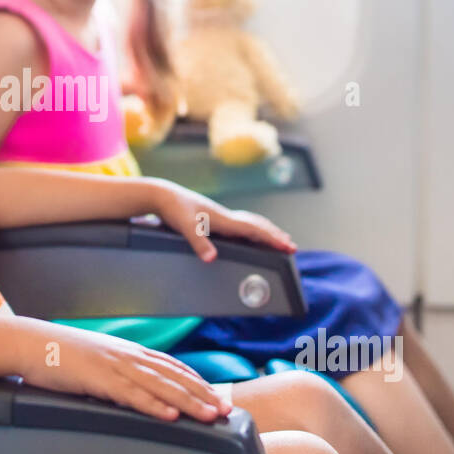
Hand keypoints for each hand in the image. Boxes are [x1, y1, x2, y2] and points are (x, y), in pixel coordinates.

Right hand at [13, 318, 232, 422]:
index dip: (197, 381)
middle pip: (174, 376)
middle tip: (227, 409)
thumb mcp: (96, 360)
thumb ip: (118, 370)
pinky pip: (132, 395)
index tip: (217, 395)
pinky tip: (171, 415)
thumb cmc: (60, 353)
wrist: (31, 343)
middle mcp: (128, 356)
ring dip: (189, 401)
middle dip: (203, 394)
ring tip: (210, 414)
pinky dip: (154, 405)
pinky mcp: (100, 379)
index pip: (172, 366)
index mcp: (128, 351)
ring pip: (161, 386)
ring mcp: (115, 367)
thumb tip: (134, 386)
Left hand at [150, 179, 296, 260]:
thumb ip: (199, 243)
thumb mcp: (184, 227)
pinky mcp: (213, 217)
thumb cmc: (173, 209)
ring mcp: (220, 216)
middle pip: (257, 225)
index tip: (288, 246)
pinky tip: (250, 232)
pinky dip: (253, 228)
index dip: (272, 239)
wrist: (162, 195)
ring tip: (278, 237)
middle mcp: (225, 216)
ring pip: (250, 223)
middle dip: (275, 236)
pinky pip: (240, 224)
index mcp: (223, 219)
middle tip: (291, 246)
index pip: (254, 230)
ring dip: (266, 230)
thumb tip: (211, 258)